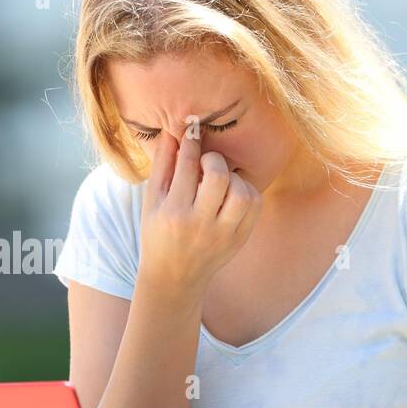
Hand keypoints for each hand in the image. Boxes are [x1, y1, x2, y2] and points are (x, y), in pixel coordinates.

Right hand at [137, 124, 261, 301]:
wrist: (173, 277)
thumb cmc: (158, 234)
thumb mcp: (151, 202)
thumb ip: (163, 166)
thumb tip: (173, 133)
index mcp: (173, 213)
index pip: (185, 167)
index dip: (190, 143)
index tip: (192, 129)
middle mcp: (199, 225)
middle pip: (217, 177)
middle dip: (213, 159)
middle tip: (206, 162)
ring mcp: (223, 234)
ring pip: (241, 192)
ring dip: (232, 177)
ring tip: (220, 180)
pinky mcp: (239, 239)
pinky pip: (255, 205)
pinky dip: (246, 191)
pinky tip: (232, 193)